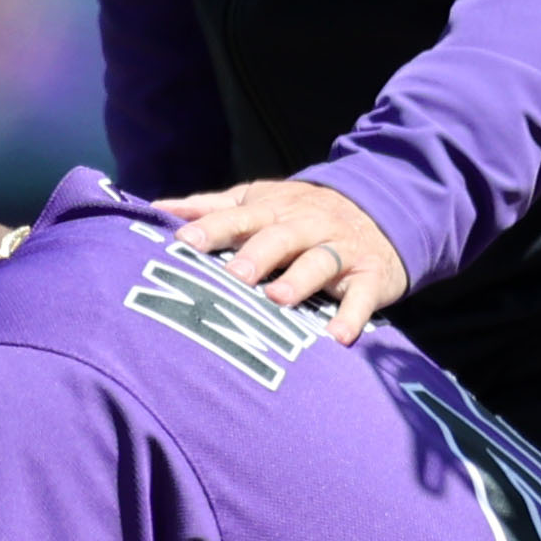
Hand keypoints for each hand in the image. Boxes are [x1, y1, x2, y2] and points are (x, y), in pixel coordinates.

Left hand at [156, 177, 405, 339]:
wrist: (383, 210)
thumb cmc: (301, 215)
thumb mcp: (260, 201)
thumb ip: (211, 208)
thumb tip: (157, 209)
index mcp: (274, 210)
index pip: (239, 218)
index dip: (213, 229)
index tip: (184, 244)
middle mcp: (306, 226)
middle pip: (279, 237)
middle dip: (256, 255)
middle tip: (233, 275)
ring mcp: (340, 251)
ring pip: (319, 262)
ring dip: (300, 280)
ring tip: (278, 299)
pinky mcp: (370, 277)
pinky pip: (362, 296)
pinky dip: (351, 316)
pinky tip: (336, 338)